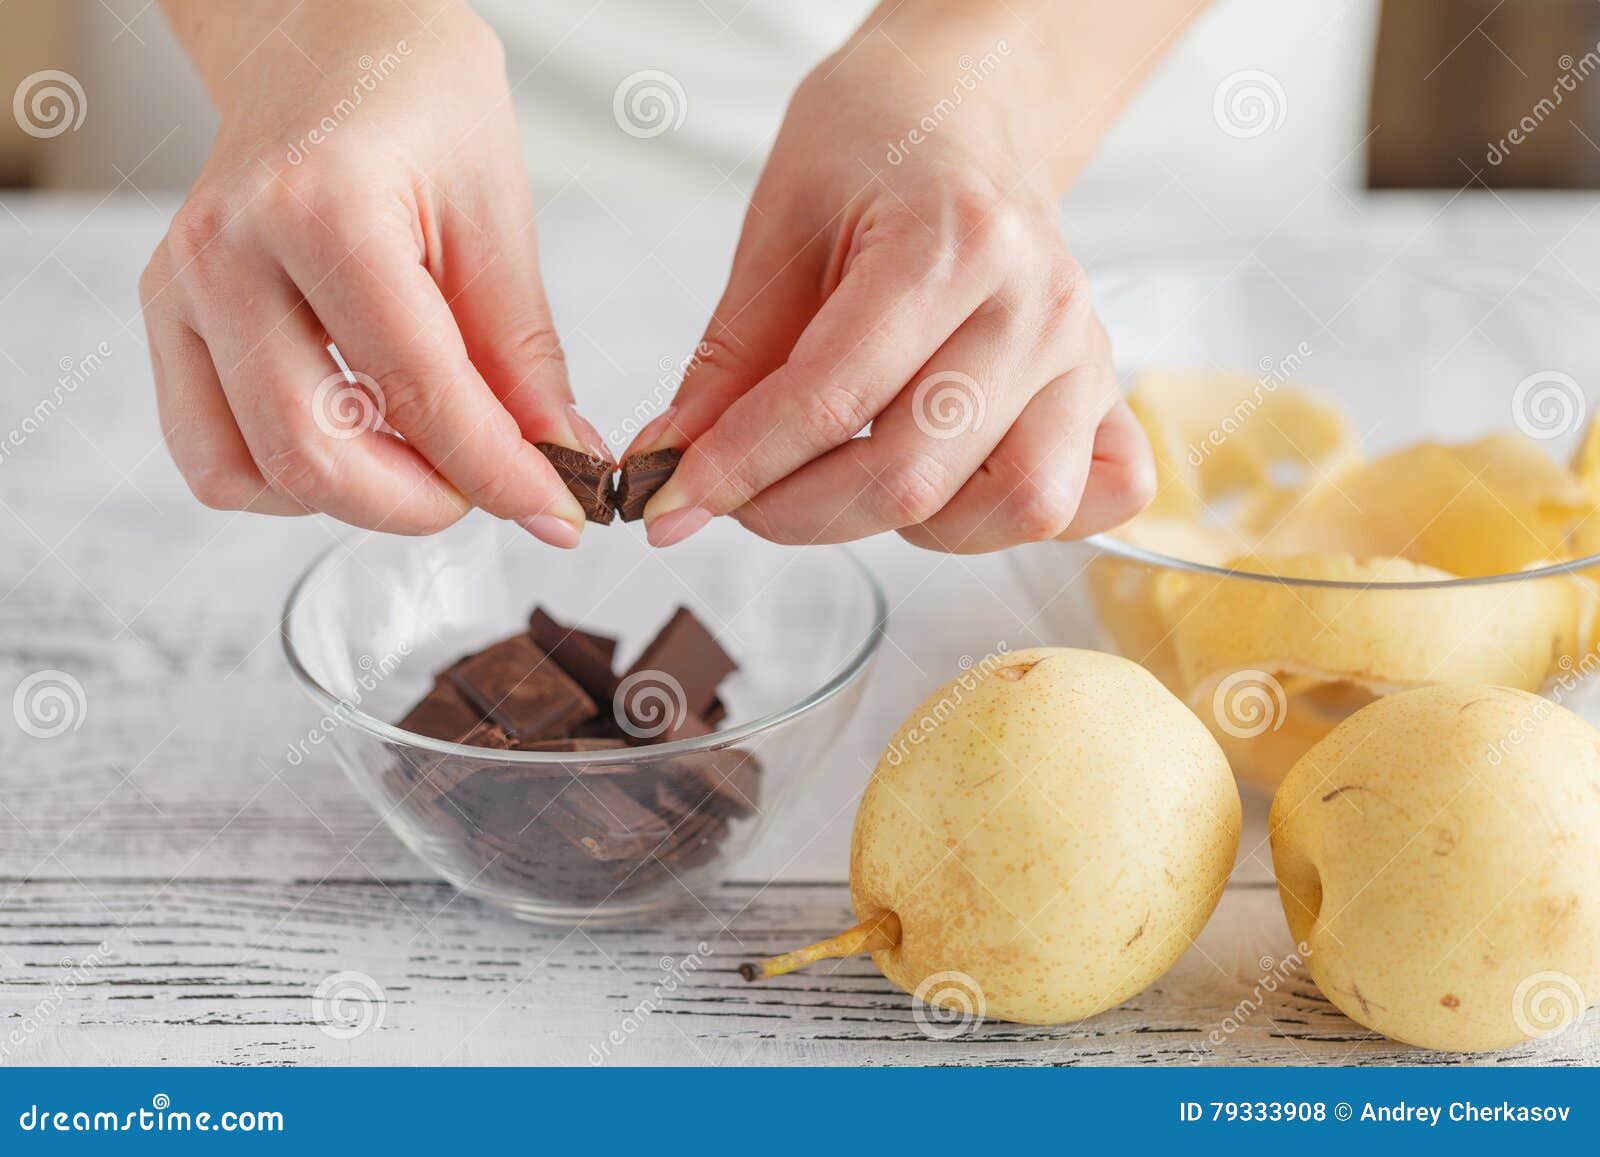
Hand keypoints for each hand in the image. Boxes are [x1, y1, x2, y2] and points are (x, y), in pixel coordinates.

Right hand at [141, 0, 601, 545]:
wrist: (326, 43)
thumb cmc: (418, 105)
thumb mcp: (497, 217)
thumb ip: (524, 356)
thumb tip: (563, 467)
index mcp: (321, 210)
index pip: (419, 389)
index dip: (499, 471)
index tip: (557, 512)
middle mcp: (226, 252)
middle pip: (314, 453)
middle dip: (422, 502)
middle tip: (490, 488)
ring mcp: (180, 288)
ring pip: (251, 471)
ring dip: (354, 500)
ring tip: (427, 460)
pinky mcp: (166, 316)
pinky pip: (210, 454)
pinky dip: (286, 481)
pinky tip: (356, 444)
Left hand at [628, 25, 1153, 552]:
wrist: (968, 108)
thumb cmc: (875, 147)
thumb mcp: (780, 227)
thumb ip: (731, 357)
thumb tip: (673, 461)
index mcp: (956, 242)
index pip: (832, 399)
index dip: (740, 466)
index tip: (675, 501)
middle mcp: (1039, 305)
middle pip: (913, 475)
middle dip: (797, 510)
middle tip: (741, 497)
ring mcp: (1086, 354)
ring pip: (1011, 508)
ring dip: (907, 524)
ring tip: (850, 476)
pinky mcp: (1105, 390)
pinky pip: (1097, 496)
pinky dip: (1023, 519)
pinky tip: (957, 487)